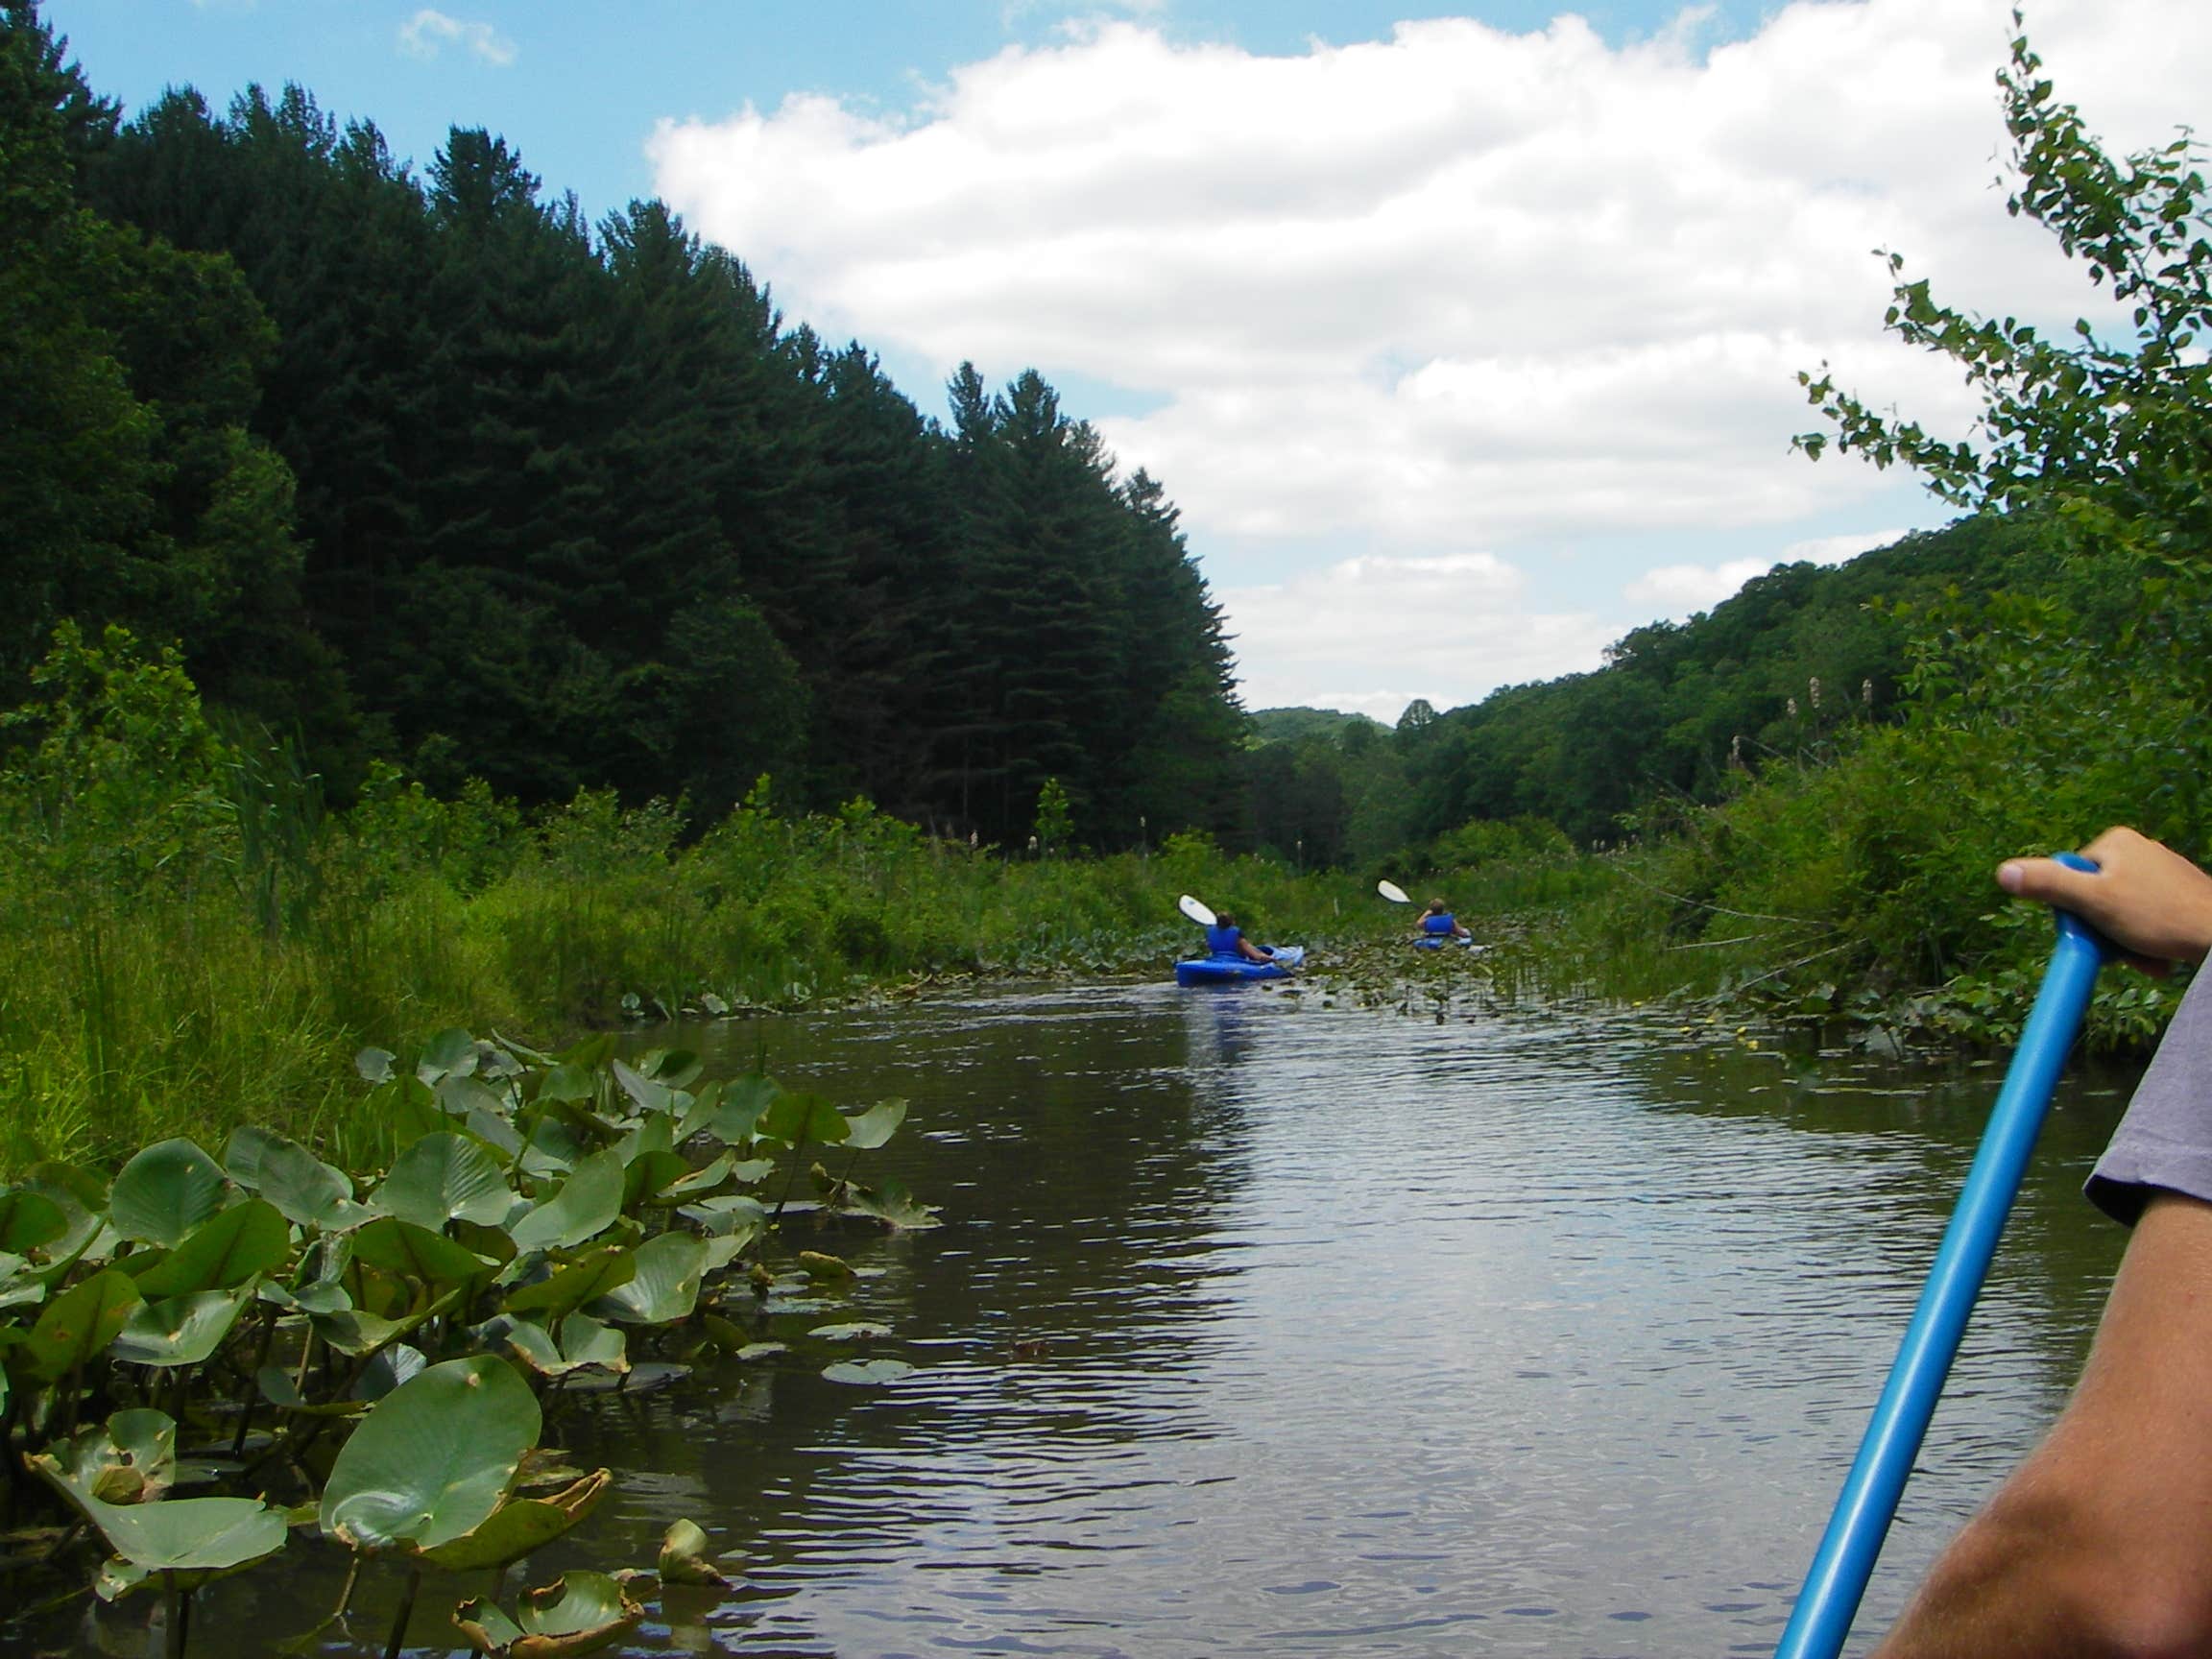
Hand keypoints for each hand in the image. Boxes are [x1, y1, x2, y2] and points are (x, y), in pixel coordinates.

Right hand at [1998, 827, 2211, 971]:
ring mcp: (2161, 873)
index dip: (2075, 910)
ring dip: (2125, 943)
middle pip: (2096, 897)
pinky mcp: (2180, 896)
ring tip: (2143, 956)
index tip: (2092, 930)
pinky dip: (2147, 941)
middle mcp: (2139, 850)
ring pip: (2121, 913)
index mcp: (2116, 842)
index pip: (2071, 878)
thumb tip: (2002, 871)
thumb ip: (2049, 885)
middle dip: (2103, 931)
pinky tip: (2158, 957)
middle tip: (2118, 951)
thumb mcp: (2094, 901)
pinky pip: (2147, 919)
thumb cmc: (2159, 916)